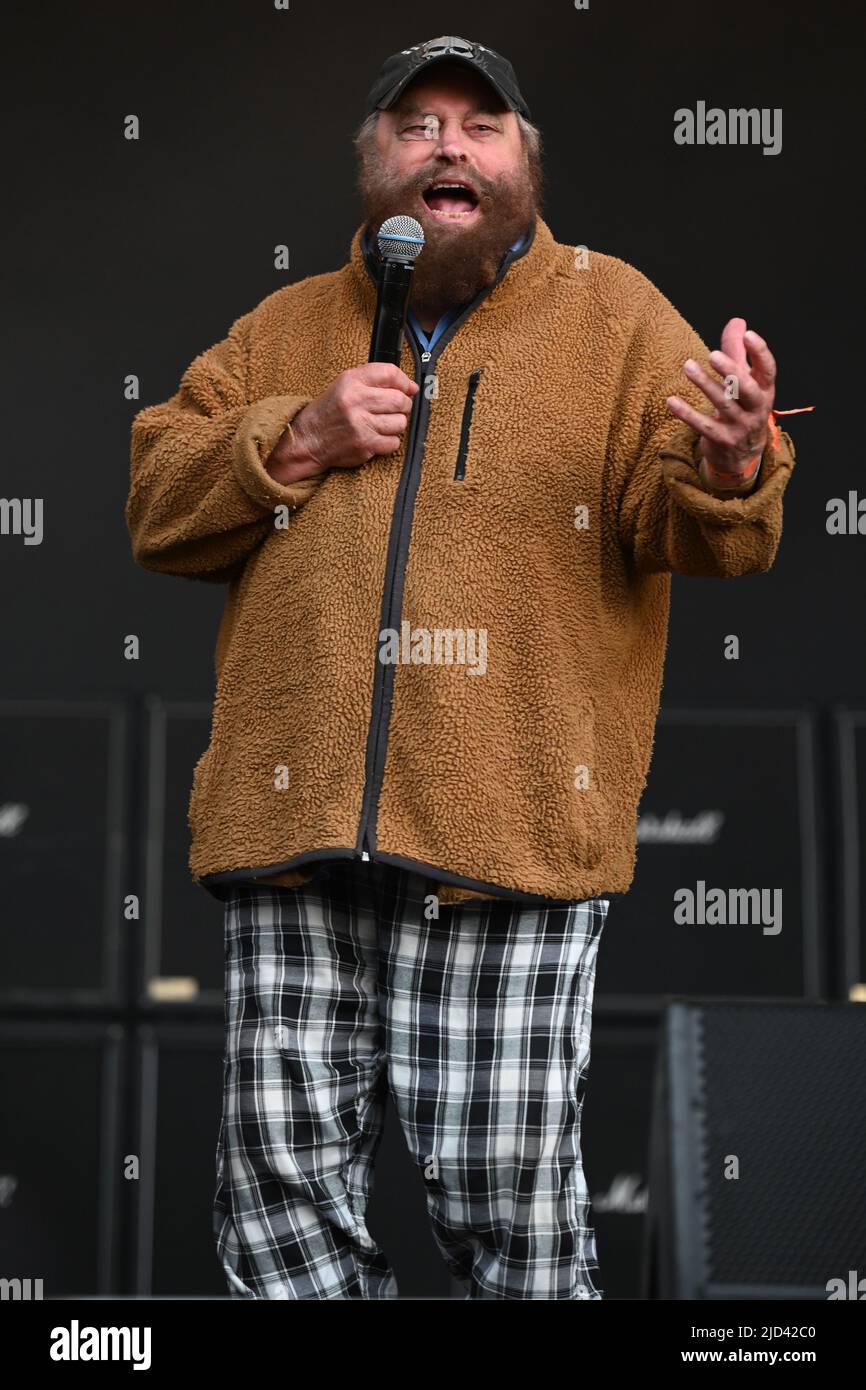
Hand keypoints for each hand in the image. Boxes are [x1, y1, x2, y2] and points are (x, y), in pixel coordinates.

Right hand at [265, 364, 419, 484]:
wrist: (308, 440)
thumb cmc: (329, 412)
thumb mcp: (345, 385)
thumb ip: (375, 381)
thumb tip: (412, 388)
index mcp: (351, 381)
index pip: (389, 373)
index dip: (404, 381)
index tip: (408, 388)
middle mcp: (356, 401)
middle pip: (399, 400)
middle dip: (403, 406)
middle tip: (395, 409)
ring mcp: (361, 424)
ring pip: (400, 422)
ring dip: (396, 424)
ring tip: (382, 424)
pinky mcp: (365, 445)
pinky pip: (394, 442)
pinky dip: (389, 441)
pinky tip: (376, 437)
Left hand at [665, 318, 775, 479]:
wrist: (742, 456)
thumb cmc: (743, 409)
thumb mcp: (745, 382)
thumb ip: (738, 352)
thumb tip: (737, 321)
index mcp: (765, 391)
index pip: (768, 370)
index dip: (760, 352)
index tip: (748, 334)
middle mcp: (757, 409)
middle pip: (746, 388)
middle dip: (731, 371)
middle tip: (712, 354)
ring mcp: (740, 427)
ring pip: (723, 404)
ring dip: (704, 384)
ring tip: (688, 366)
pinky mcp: (722, 440)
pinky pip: (703, 426)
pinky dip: (686, 414)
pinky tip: (671, 401)